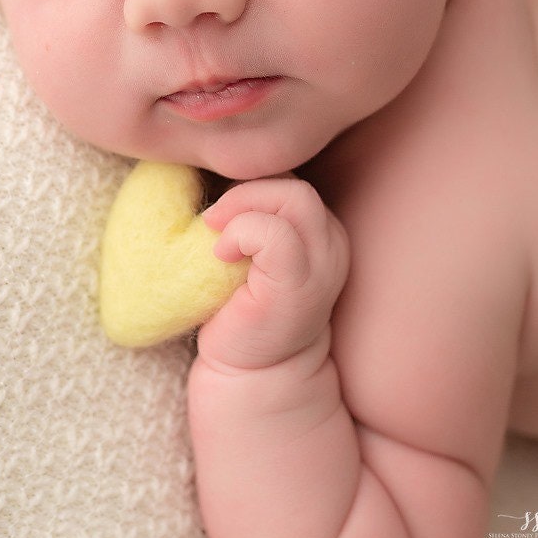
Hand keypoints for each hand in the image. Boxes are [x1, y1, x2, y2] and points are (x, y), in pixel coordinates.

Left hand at [195, 176, 350, 371]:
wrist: (250, 371)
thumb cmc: (241, 306)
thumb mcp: (250, 249)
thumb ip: (250, 212)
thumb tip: (206, 166)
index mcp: (318, 228)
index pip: (290, 176)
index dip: (251, 182)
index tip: (220, 210)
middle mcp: (331, 242)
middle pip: (297, 182)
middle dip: (246, 190)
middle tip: (211, 219)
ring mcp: (322, 264)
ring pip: (294, 197)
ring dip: (243, 206)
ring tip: (217, 236)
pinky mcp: (300, 284)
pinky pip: (276, 234)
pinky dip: (242, 232)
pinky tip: (222, 255)